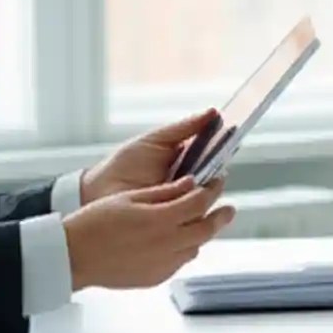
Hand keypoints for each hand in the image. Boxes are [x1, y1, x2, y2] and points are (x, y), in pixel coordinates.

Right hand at [63, 176, 233, 290]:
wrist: (72, 256)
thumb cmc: (94, 223)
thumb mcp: (129, 198)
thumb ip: (163, 192)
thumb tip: (189, 184)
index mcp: (161, 220)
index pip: (199, 202)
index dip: (212, 189)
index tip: (217, 181)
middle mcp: (167, 244)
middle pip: (207, 228)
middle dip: (221, 216)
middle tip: (229, 208)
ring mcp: (163, 264)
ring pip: (195, 247)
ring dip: (202, 234)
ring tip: (202, 223)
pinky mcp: (155, 277)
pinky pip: (179, 262)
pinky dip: (184, 250)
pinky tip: (177, 242)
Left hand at [79, 108, 218, 205]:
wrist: (100, 192)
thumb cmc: (124, 165)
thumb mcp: (155, 141)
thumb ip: (184, 128)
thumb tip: (213, 112)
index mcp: (185, 160)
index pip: (213, 153)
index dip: (224, 145)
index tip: (232, 134)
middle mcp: (188, 182)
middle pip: (215, 174)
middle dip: (218, 168)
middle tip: (216, 161)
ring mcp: (184, 202)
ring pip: (210, 195)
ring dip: (210, 188)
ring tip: (201, 180)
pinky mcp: (178, 220)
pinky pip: (197, 214)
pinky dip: (199, 206)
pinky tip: (193, 197)